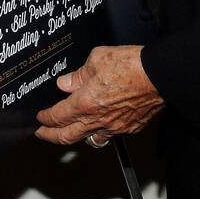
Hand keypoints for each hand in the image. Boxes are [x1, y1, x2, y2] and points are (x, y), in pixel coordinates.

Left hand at [35, 45, 163, 145]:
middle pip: (66, 136)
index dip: (45, 118)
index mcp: (85, 103)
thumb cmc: (131, 65)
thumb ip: (78, 74)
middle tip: (43, 134)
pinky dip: (101, 131)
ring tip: (70, 132)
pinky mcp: (130, 128)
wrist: (159, 74)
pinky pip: (110, 134)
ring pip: (90, 139)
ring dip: (76, 137)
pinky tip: (101, 123)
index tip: (40, 117)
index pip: (57, 116)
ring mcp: (114, 126)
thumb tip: (65, 83)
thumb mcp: (97, 59)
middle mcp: (97, 119)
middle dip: (51, 136)